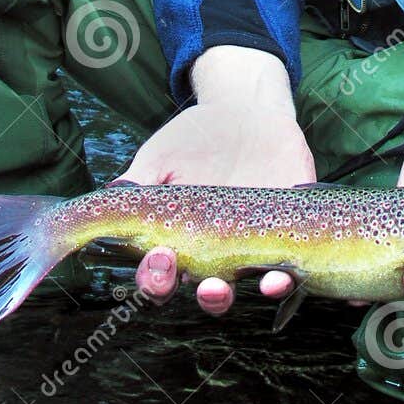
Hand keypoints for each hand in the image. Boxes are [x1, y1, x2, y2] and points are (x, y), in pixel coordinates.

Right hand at [122, 46, 314, 316]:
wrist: (245, 108)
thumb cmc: (193, 138)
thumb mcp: (159, 157)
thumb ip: (137, 185)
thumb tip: (111, 205)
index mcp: (180, 243)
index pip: (163, 279)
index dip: (157, 279)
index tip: (160, 257)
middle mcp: (218, 253)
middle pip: (210, 293)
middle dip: (207, 295)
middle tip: (202, 279)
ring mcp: (256, 246)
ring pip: (255, 285)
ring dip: (256, 292)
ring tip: (254, 284)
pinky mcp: (292, 232)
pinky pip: (292, 264)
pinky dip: (289, 275)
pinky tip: (283, 273)